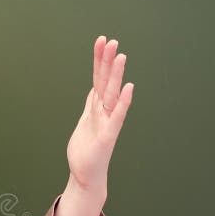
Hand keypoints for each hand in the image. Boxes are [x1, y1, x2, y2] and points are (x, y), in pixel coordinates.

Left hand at [65, 36, 133, 194]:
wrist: (85, 176)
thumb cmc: (86, 149)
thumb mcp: (85, 120)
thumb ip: (92, 104)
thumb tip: (94, 88)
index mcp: (96, 107)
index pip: (98, 78)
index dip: (99, 60)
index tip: (101, 40)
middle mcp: (104, 111)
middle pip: (105, 81)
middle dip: (107, 61)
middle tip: (110, 40)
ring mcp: (107, 123)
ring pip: (111, 95)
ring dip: (115, 75)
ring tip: (120, 55)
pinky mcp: (107, 136)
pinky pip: (117, 117)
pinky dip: (123, 102)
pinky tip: (128, 88)